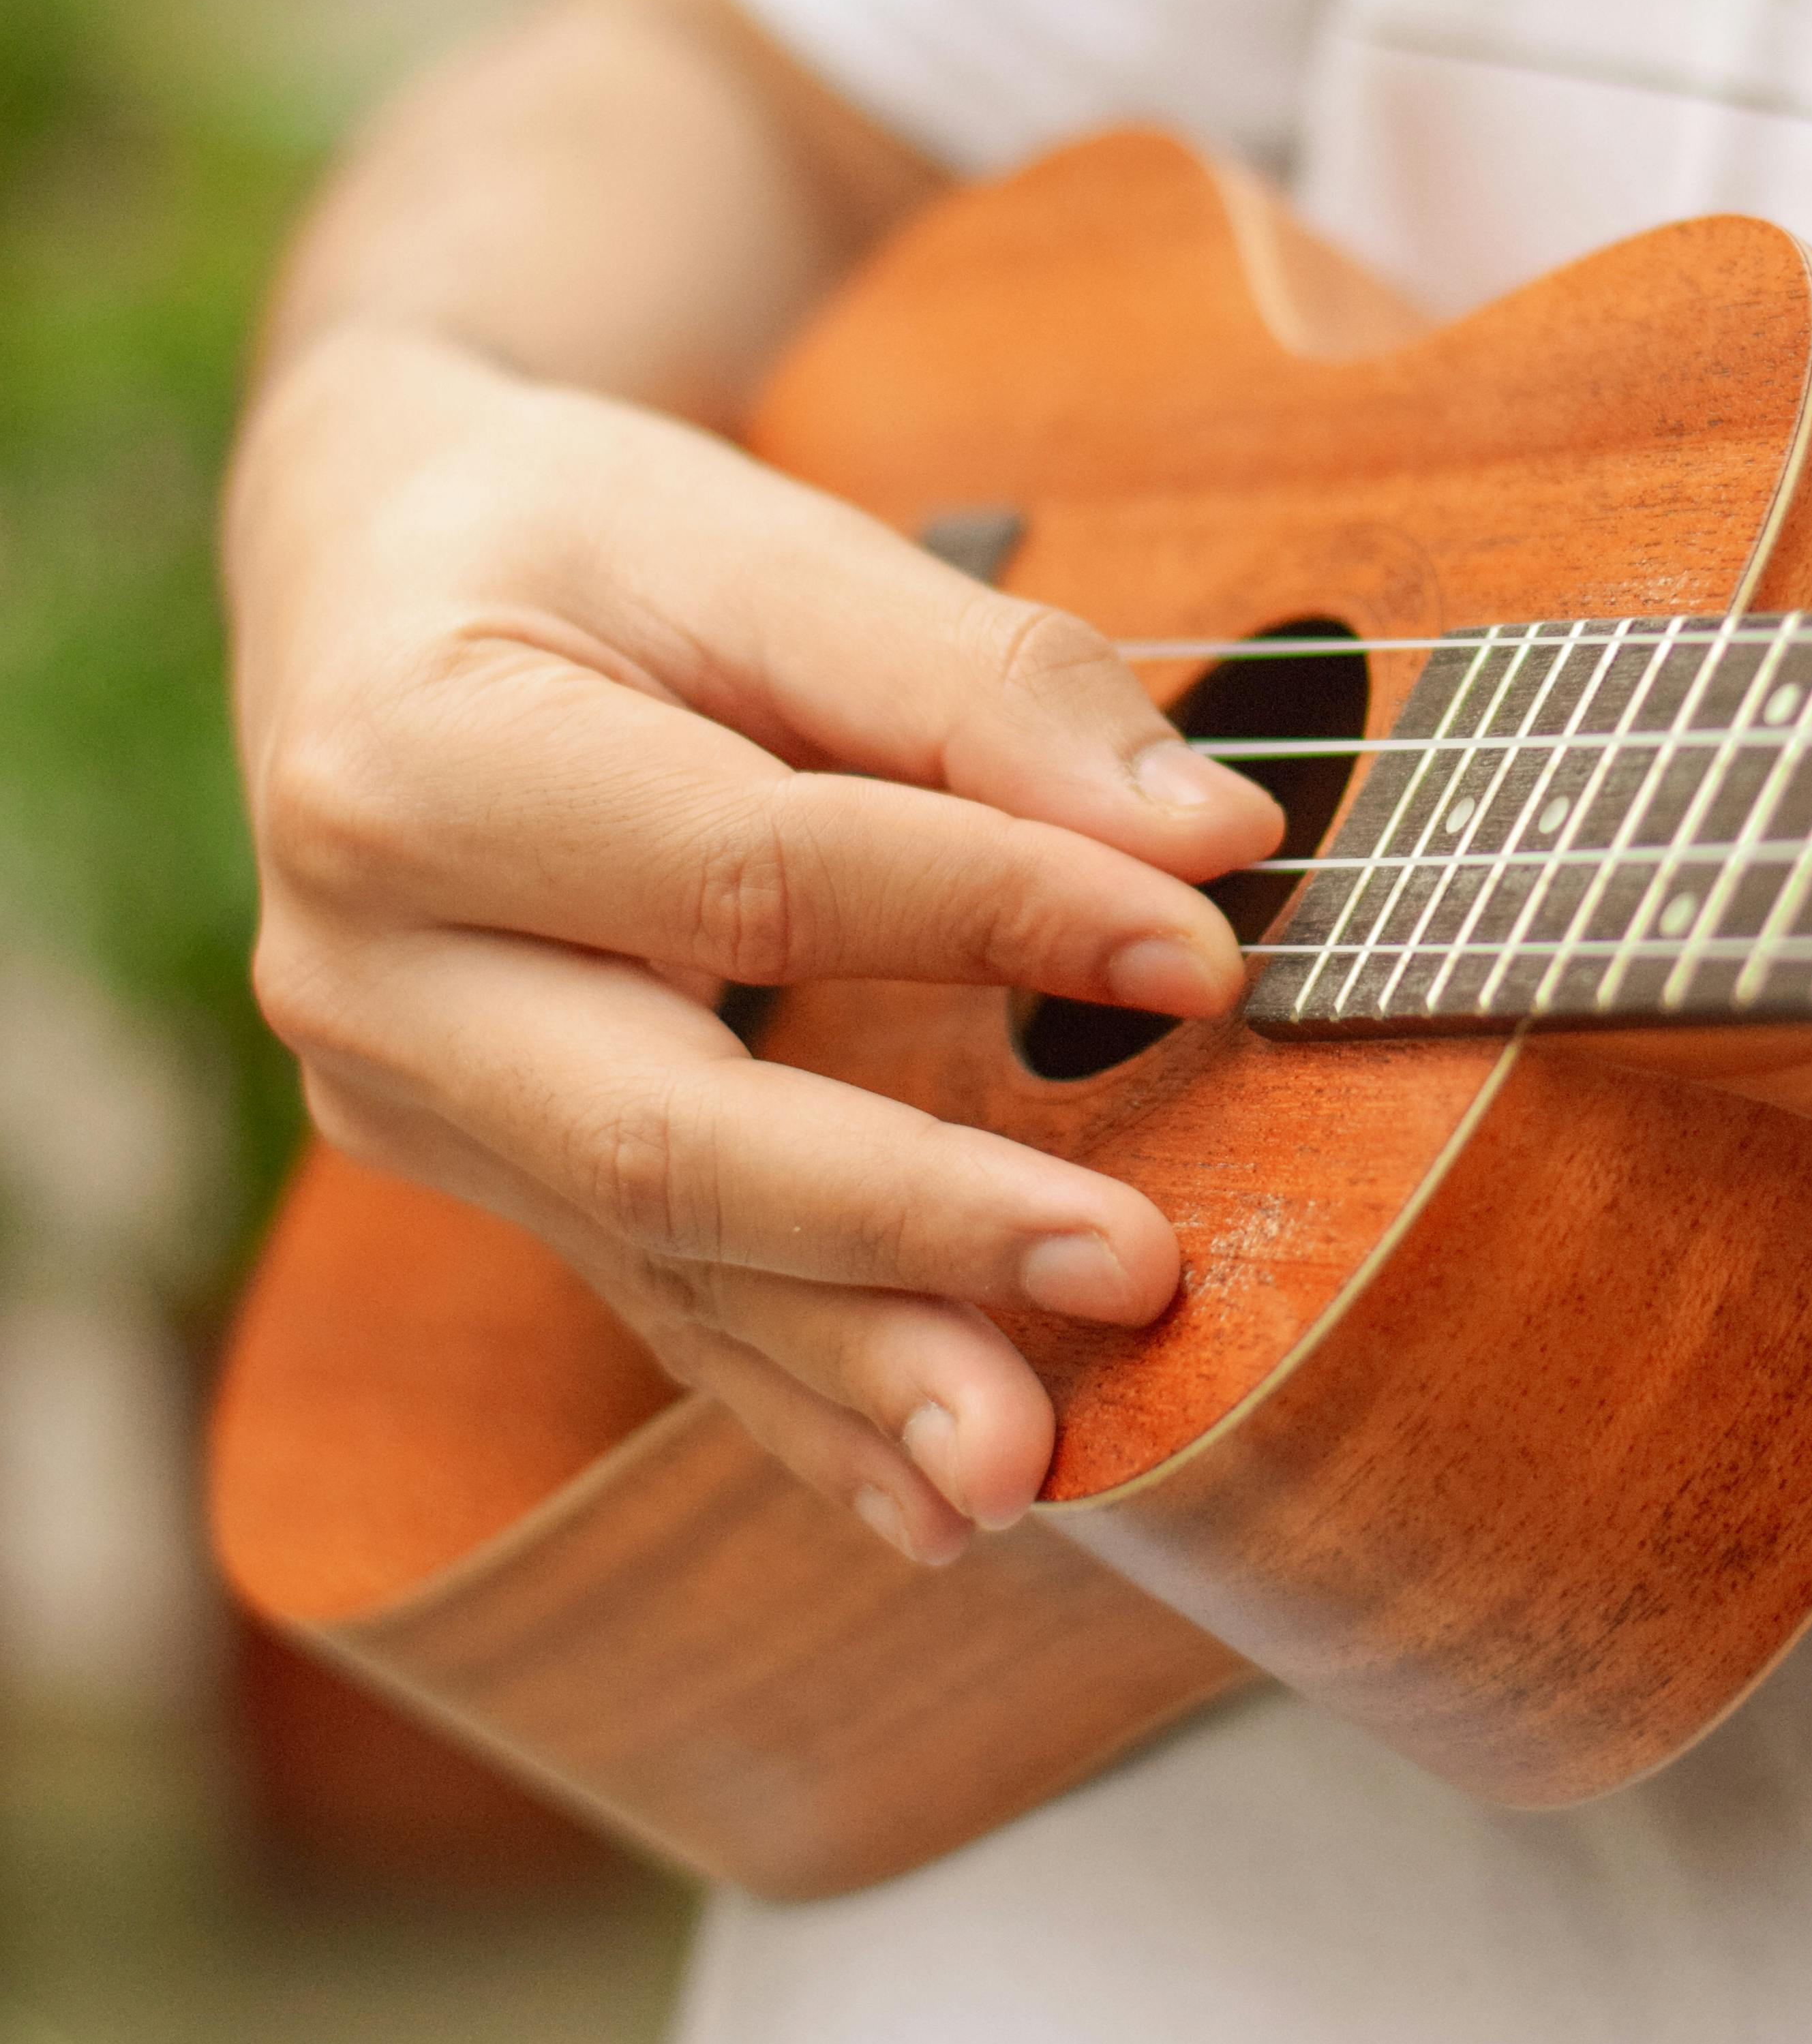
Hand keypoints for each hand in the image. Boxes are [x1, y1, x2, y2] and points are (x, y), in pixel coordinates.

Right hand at [228, 323, 1280, 1564]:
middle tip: (1129, 1270)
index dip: (995, 911)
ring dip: (863, 1367)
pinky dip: (799, 1406)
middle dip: (910, 1217)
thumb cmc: (579, 543)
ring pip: (662, 1257)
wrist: (370, 586)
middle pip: (665, 1130)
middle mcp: (374, 967)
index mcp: (411, 764)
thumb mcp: (754, 538)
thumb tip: (1209, 838)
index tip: (1203, 953)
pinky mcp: (477, 1173)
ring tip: (1033, 1459)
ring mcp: (408, 1099)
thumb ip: (975, 681)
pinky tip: (927, 1505)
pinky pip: (654, 1305)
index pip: (753, 871)